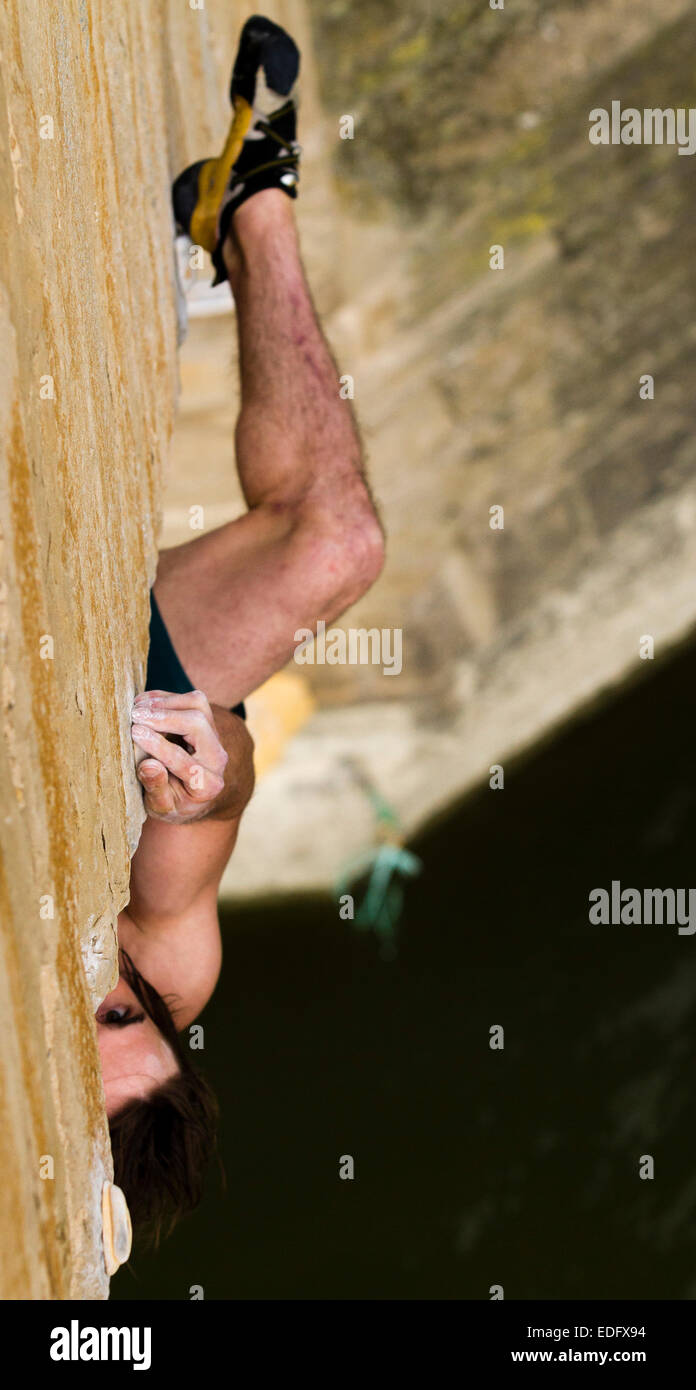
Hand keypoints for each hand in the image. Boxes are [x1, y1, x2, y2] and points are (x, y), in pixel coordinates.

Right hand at [131, 689, 228, 822]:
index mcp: (207, 785)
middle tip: (134, 716)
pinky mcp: (207, 721)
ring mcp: (214, 736)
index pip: (186, 762)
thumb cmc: (171, 802)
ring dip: (165, 702)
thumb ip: (156, 788)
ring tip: (136, 708)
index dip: (159, 746)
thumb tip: (148, 766)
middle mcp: (217, 758)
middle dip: (164, 717)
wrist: (190, 794)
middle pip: (198, 724)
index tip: (134, 733)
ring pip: (198, 705)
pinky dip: (165, 697)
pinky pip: (191, 699)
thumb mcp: (161, 807)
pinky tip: (142, 702)